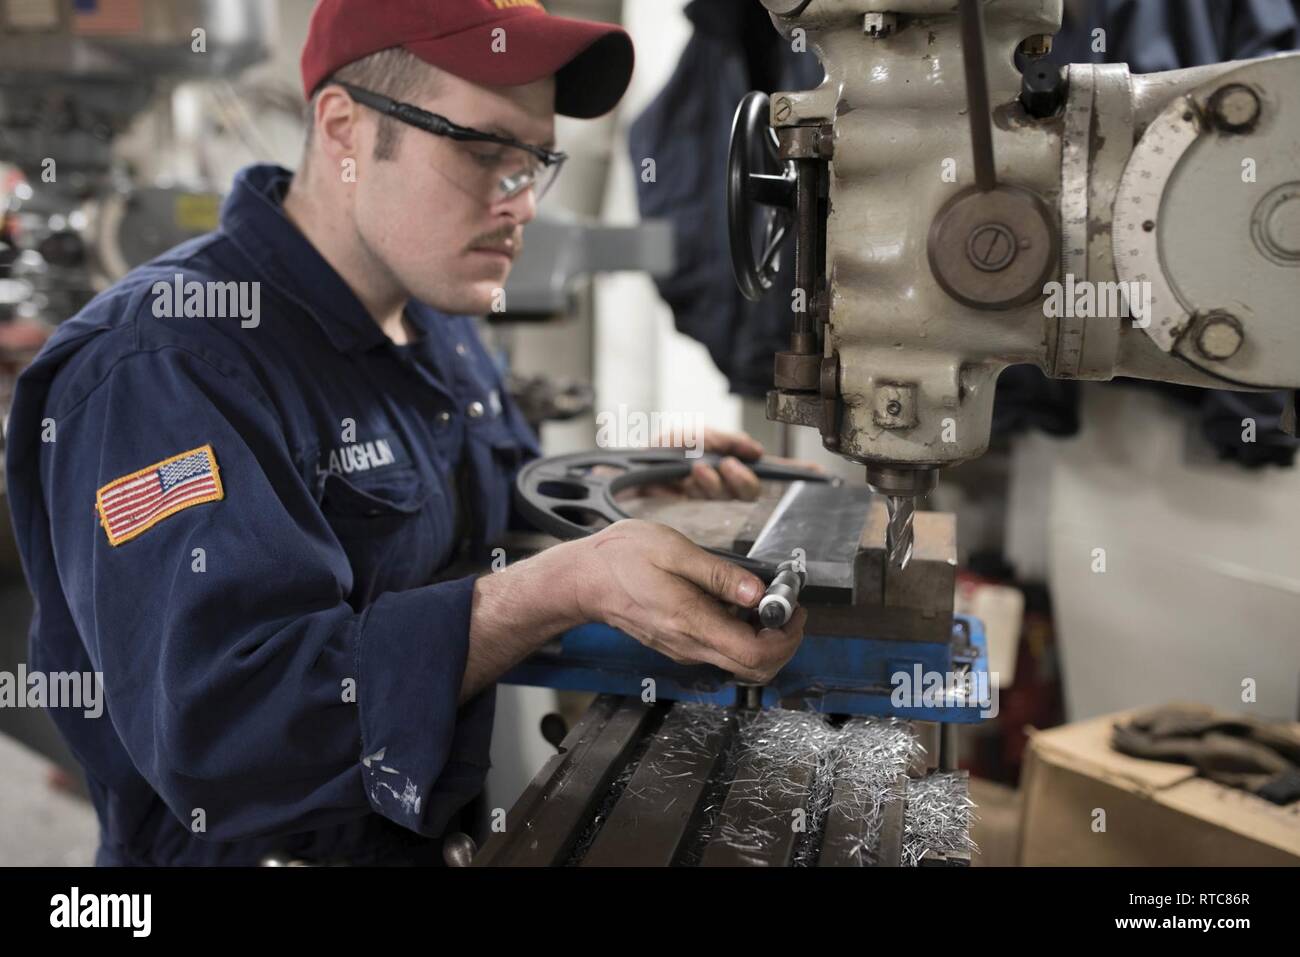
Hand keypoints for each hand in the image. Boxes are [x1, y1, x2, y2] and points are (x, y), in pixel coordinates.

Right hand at [571, 519, 806, 682]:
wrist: (583, 580)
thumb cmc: (621, 559)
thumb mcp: (673, 550)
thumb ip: (719, 573)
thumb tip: (757, 591)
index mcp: (692, 623)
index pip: (756, 656)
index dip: (787, 639)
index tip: (794, 611)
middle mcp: (691, 645)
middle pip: (755, 669)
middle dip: (784, 643)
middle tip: (789, 609)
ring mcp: (685, 649)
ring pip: (740, 662)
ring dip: (764, 638)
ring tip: (763, 600)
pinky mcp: (680, 644)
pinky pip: (722, 650)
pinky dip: (741, 633)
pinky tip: (736, 603)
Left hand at [633, 427, 823, 501]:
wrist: (621, 465)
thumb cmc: (660, 451)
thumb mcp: (694, 435)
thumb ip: (725, 439)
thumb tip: (754, 450)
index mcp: (730, 464)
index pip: (768, 470)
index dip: (793, 473)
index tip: (817, 473)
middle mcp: (722, 483)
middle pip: (750, 488)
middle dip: (742, 477)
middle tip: (728, 465)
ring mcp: (707, 495)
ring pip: (729, 492)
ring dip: (719, 478)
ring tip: (702, 467)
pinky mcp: (690, 506)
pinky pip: (708, 496)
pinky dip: (705, 482)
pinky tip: (695, 472)